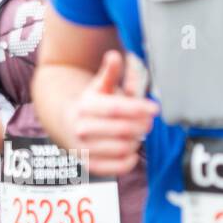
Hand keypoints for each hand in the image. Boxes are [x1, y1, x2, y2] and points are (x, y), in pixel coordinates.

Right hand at [65, 50, 157, 177]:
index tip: (155, 108)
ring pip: (124, 147)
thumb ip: (111, 72)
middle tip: (148, 122)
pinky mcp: (90, 165)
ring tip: (135, 134)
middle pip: (123, 129)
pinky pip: (119, 166)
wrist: (67, 125)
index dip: (138, 108)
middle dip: (142, 125)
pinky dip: (130, 159)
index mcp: (85, 106)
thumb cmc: (92, 104)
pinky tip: (130, 149)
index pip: (116, 108)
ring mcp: (84, 148)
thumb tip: (115, 55)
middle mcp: (81, 128)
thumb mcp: (100, 87)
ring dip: (136, 141)